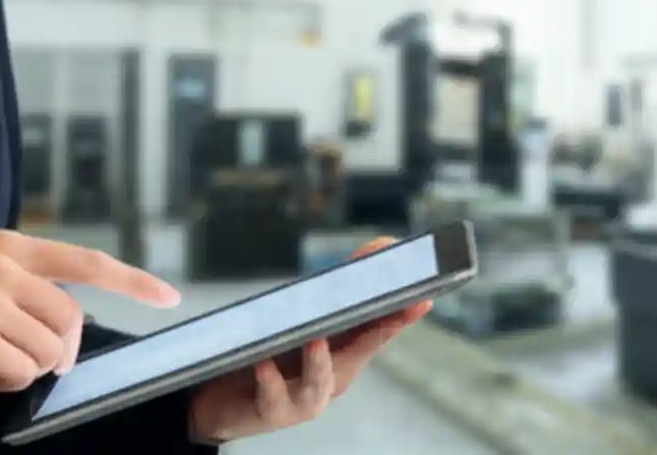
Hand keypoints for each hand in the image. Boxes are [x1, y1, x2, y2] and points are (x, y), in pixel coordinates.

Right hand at [0, 229, 179, 396]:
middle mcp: (2, 267)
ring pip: (49, 351)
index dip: (133, 282)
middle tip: (22, 358)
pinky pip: (21, 374)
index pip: (87, 263)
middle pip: (72, 320)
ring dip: (22, 366)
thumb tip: (75, 326)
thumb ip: (30, 290)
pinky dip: (1, 381)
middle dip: (57, 350)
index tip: (170, 297)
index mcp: (10, 247)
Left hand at [187, 238, 431, 444]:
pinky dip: (270, 381)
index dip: (404, 312)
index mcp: (346, 352)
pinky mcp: (272, 411)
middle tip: (396, 307)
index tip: (424, 295)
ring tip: (315, 340)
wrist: (232, 400)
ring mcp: (304, 397)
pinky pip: (272, 398)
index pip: (381, 327)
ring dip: (320, 364)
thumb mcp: (312, 317)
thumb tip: (381, 245)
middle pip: (361, 354)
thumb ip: (344, 283)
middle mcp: (333, 376)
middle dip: (380, 332)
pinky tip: (262, 363)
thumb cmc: (279, 354)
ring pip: (318, 386)